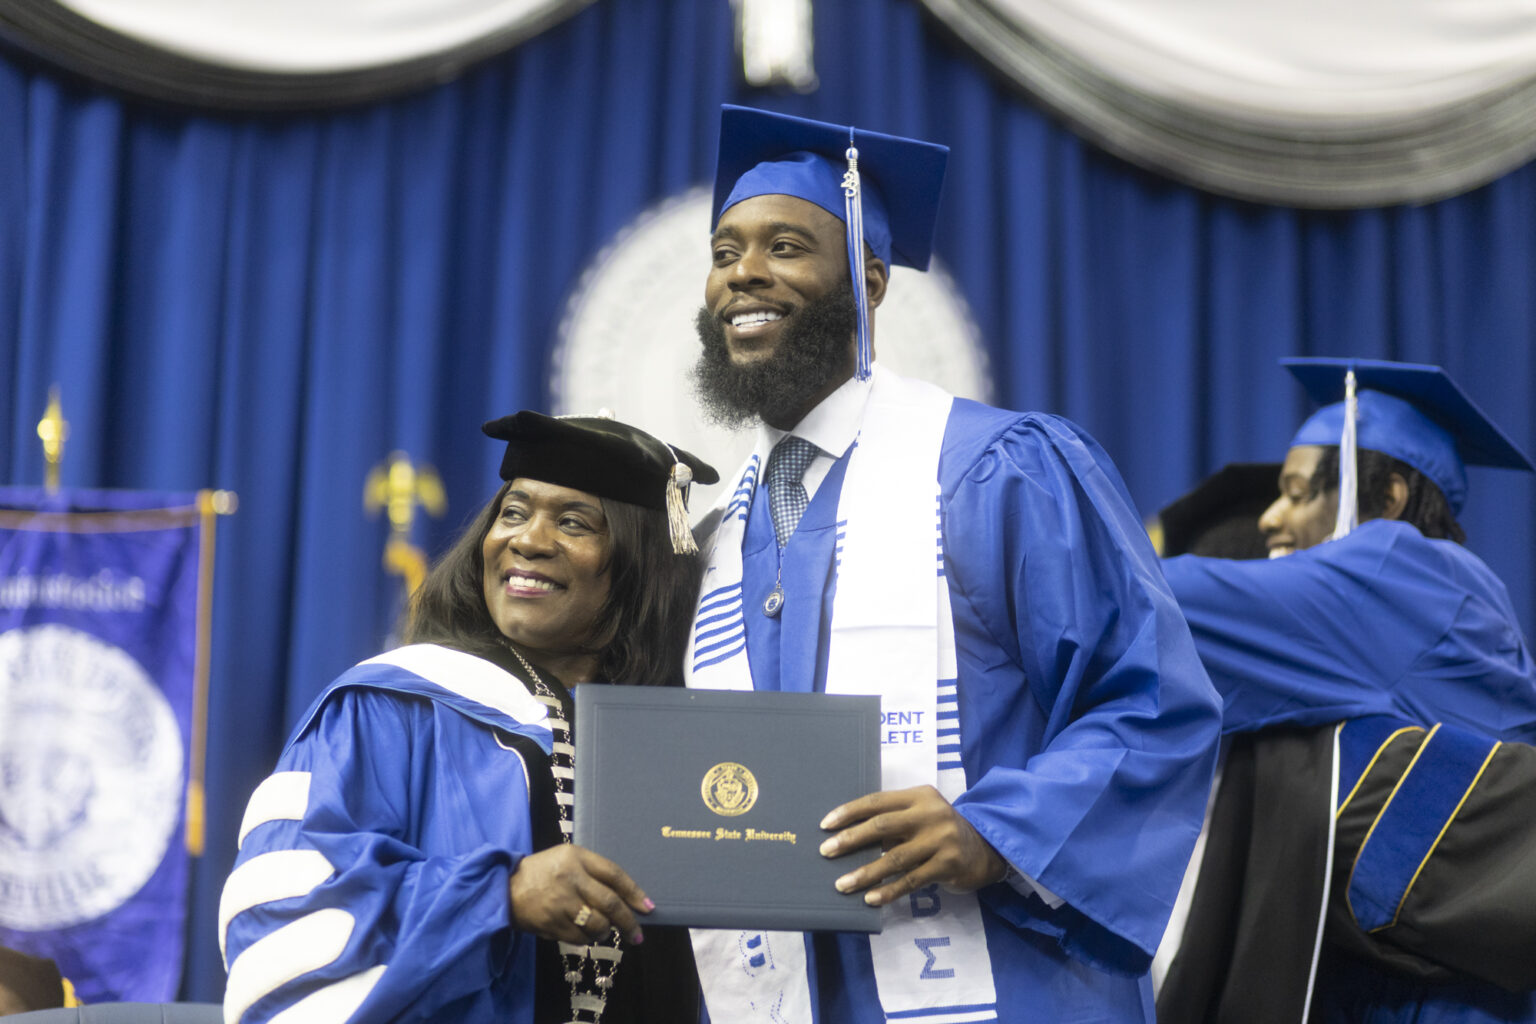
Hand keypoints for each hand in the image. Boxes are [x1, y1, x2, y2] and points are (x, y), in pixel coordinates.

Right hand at [509, 845, 652, 944]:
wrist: (504, 889)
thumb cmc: (543, 872)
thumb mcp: (567, 859)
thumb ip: (593, 873)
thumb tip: (626, 898)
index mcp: (576, 858)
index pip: (613, 875)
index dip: (634, 893)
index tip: (648, 908)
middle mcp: (570, 879)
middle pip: (609, 903)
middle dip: (628, 921)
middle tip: (637, 934)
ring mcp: (560, 903)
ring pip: (597, 925)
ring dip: (605, 931)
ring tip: (604, 930)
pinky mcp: (551, 924)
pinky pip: (580, 938)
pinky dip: (587, 938)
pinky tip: (584, 933)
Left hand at [817, 785, 1006, 906]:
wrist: (985, 850)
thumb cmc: (940, 831)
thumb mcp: (921, 816)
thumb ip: (893, 821)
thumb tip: (849, 838)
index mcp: (919, 796)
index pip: (878, 801)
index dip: (850, 813)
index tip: (826, 825)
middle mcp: (930, 814)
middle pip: (883, 827)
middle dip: (851, 840)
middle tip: (826, 852)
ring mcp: (941, 840)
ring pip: (894, 859)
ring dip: (865, 873)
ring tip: (842, 884)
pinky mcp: (948, 865)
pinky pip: (911, 881)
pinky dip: (889, 891)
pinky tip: (870, 899)